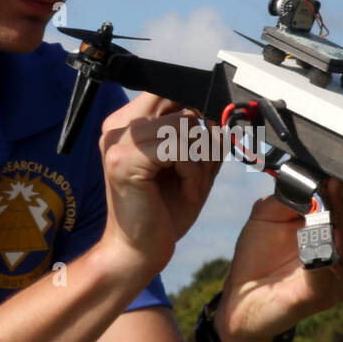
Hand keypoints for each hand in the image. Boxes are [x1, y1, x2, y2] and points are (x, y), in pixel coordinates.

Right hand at [95, 93, 221, 277]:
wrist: (138, 252)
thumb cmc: (164, 211)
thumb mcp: (192, 165)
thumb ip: (203, 136)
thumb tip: (224, 111)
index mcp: (129, 122)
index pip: (170, 90)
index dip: (197, 108)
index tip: (208, 139)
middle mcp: (118, 126)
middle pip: (181, 103)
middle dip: (202, 138)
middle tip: (198, 171)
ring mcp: (118, 141)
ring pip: (185, 125)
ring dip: (199, 160)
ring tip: (189, 185)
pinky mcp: (123, 159)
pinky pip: (179, 148)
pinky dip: (193, 172)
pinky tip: (185, 192)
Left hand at [212, 177, 342, 341]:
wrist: (240, 296)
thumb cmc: (259, 256)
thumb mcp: (272, 213)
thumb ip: (292, 194)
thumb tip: (314, 175)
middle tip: (340, 182)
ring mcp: (337, 280)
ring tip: (331, 193)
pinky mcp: (318, 294)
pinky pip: (327, 267)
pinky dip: (320, 246)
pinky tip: (309, 231)